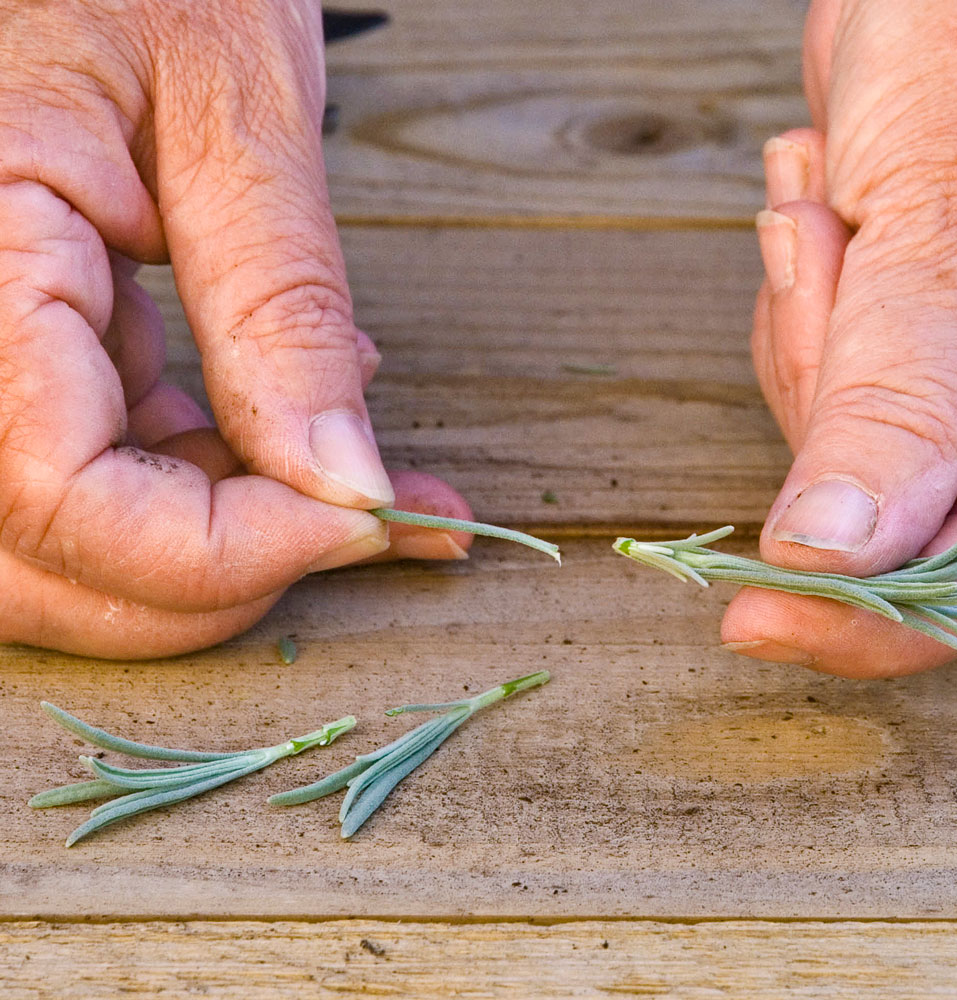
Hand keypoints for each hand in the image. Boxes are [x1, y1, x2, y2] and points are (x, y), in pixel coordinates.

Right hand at [0, 0, 469, 657]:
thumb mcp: (233, 114)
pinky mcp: (22, 367)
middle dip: (226, 573)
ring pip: (70, 546)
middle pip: (51, 562)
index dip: (220, 550)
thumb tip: (347, 484)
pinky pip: (98, 480)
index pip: (58, 498)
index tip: (361, 522)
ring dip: (228, 539)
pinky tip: (294, 429)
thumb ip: (281, 312)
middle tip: (368, 523)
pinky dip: (210, 485)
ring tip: (349, 468)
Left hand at [722, 0, 956, 676]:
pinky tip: (822, 211)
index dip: (865, 618)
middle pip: (889, 511)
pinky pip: (813, 380)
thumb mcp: (944, 235)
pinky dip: (794, 311)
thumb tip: (832, 556)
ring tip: (832, 205)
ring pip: (836, 446)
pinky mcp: (902, 341)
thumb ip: (903, 404)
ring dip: (803, 334)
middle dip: (821, 394)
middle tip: (825, 243)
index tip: (748, 618)